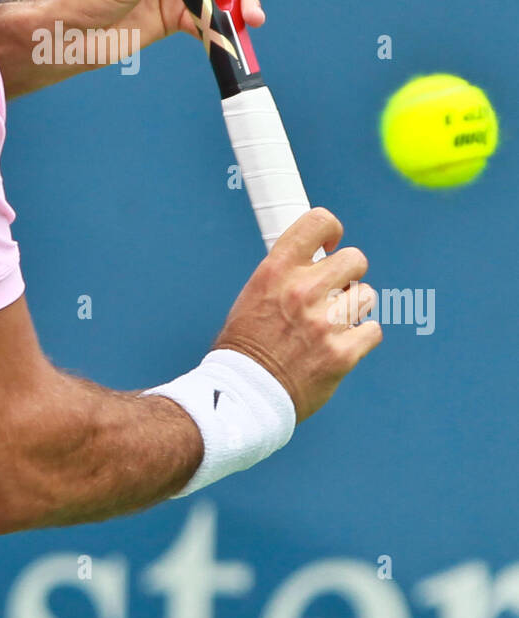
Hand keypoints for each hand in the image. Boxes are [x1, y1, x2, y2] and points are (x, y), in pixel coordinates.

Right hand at [213, 209, 382, 422]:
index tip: (331, 244)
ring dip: (354, 308)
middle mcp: (301, 291)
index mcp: (276, 270)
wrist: (245, 394)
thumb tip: (317, 259)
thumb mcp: (255, 294)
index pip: (317, 222)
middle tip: (336, 291)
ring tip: (331, 324)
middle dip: (349, 275)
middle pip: (355, 259)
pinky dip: (360, 338)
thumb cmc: (247, 344)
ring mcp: (324, 323)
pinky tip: (339, 346)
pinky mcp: (342, 353)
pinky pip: (372, 330)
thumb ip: (286, 274)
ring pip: (367, 295)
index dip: (331, 230)